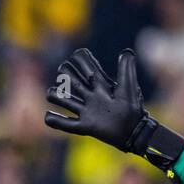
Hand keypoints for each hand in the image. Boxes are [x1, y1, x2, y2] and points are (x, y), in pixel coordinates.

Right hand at [45, 48, 183, 183]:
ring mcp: (87, 112)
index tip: (76, 56)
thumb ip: (126, 70)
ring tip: (52, 94)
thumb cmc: (133, 108)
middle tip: (63, 74)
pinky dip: (57, 121)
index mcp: (100, 85)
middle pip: (73, 82)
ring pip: (66, 101)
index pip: (86, 68)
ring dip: (57, 95)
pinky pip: (67, 125)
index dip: (79, 60)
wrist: (135, 131)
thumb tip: (125, 52)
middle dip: (65, 75)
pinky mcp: (85, 127)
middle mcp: (91, 97)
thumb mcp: (129, 87)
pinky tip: (48, 116)